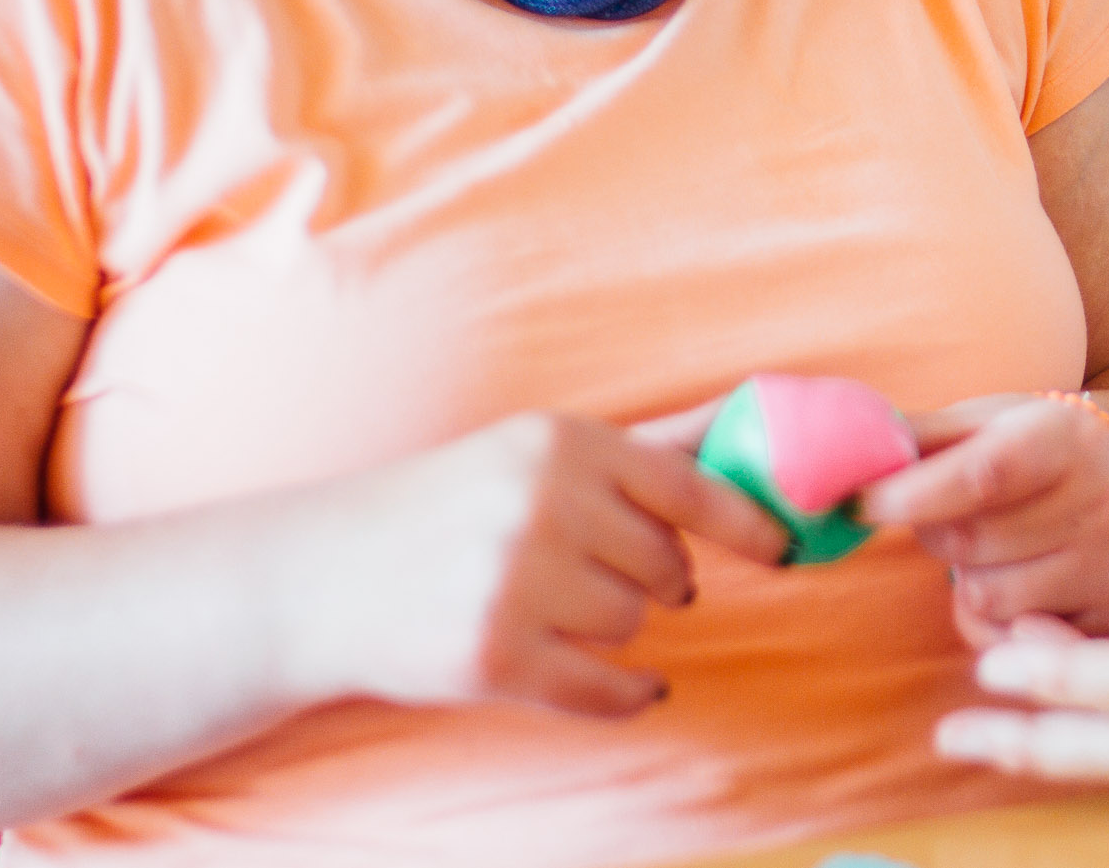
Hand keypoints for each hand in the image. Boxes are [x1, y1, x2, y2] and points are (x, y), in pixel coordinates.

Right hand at [281, 410, 786, 718]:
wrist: (322, 576)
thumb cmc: (447, 506)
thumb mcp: (535, 451)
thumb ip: (648, 445)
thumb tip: (752, 413)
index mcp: (557, 442)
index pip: (687, 485)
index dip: (748, 523)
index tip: (786, 548)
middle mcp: (538, 504)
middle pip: (666, 567)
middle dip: (649, 580)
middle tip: (590, 574)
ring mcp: (513, 583)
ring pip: (633, 625)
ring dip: (610, 629)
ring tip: (548, 608)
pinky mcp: (493, 657)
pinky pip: (607, 689)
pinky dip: (627, 694)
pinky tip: (630, 686)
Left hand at [860, 393, 1108, 644]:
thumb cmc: (1035, 448)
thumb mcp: (986, 420)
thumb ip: (916, 435)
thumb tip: (841, 451)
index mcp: (1067, 438)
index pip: (980, 476)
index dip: (908, 495)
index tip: (858, 503)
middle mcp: (1105, 503)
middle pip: (970, 545)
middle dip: (936, 534)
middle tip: (950, 516)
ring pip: (987, 601)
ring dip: (967, 582)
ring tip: (998, 550)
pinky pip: (1014, 644)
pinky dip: (995, 626)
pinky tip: (1020, 589)